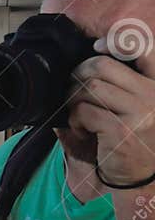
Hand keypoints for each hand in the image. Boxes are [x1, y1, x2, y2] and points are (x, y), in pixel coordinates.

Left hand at [66, 37, 154, 185]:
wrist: (139, 178)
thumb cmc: (132, 140)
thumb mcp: (135, 107)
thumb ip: (124, 82)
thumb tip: (96, 50)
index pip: (145, 50)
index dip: (118, 41)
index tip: (97, 47)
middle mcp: (153, 95)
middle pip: (104, 66)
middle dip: (79, 74)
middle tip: (73, 91)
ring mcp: (141, 111)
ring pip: (91, 87)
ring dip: (74, 99)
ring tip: (77, 114)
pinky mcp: (123, 129)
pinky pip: (85, 111)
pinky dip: (75, 120)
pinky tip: (82, 130)